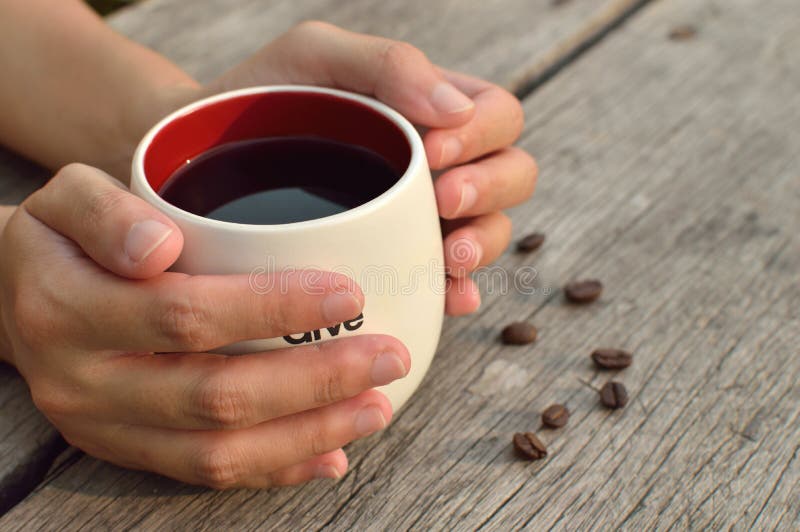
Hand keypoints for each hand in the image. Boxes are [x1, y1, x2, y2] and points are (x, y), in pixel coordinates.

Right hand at [0, 163, 409, 487]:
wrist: (9, 302)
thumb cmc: (58, 241)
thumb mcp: (66, 198)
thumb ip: (108, 213)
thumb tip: (161, 247)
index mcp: (70, 311)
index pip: (186, 316)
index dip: (273, 309)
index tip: (350, 292)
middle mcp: (86, 383)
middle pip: (215, 396)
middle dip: (313, 382)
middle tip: (388, 358)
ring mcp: (107, 429)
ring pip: (217, 450)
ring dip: (308, 434)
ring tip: (377, 407)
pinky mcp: (128, 452)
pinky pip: (205, 475)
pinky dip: (275, 469)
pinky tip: (332, 454)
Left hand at [206, 21, 537, 315]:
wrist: (200, 161)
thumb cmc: (261, 99)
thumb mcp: (317, 56)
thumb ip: (387, 64)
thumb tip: (456, 109)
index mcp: (433, 110)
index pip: (498, 116)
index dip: (483, 134)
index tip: (433, 149)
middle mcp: (441, 165)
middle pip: (512, 175)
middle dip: (489, 191)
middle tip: (444, 200)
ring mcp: (425, 219)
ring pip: (492, 230)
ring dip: (483, 244)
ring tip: (449, 257)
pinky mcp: (400, 263)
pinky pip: (449, 281)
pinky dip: (459, 291)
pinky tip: (448, 298)